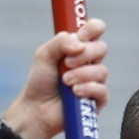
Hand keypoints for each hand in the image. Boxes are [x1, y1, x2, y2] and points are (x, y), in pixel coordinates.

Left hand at [0, 18, 108, 138]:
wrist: (35, 110)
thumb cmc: (40, 82)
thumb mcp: (44, 55)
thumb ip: (59, 42)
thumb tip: (80, 43)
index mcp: (78, 48)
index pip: (96, 30)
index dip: (93, 28)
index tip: (82, 35)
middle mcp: (89, 62)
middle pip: (101, 48)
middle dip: (84, 54)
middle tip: (66, 63)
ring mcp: (95, 81)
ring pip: (101, 71)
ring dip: (81, 74)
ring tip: (65, 82)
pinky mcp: (97, 100)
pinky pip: (102, 90)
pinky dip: (88, 89)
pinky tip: (74, 93)